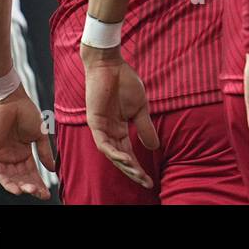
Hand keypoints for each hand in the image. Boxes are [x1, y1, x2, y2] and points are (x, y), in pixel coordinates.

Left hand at [0, 85, 55, 198]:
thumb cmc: (26, 112)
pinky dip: (8, 182)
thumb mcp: (40, 135)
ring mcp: (4, 156)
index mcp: (25, 151)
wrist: (11, 101)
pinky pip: (0, 174)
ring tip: (31, 191)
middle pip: (23, 178)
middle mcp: (14, 156)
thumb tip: (53, 168)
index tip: (48, 193)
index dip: (40, 183)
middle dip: (32, 187)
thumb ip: (45, 152)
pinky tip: (17, 188)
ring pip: (12, 178)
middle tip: (41, 194)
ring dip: (22, 186)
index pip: (33, 172)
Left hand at [81, 44, 158, 187]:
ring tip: (137, 173)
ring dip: (124, 164)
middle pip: (120, 158)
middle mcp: (109, 132)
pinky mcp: (94, 121)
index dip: (139, 167)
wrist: (111, 65)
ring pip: (111, 154)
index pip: (129, 153)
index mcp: (119, 129)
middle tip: (145, 183)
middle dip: (132, 172)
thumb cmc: (125, 82)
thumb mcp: (141, 108)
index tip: (149, 180)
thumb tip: (154, 147)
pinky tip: (124, 157)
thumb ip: (145, 127)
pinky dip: (113, 152)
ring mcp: (100, 128)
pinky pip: (102, 142)